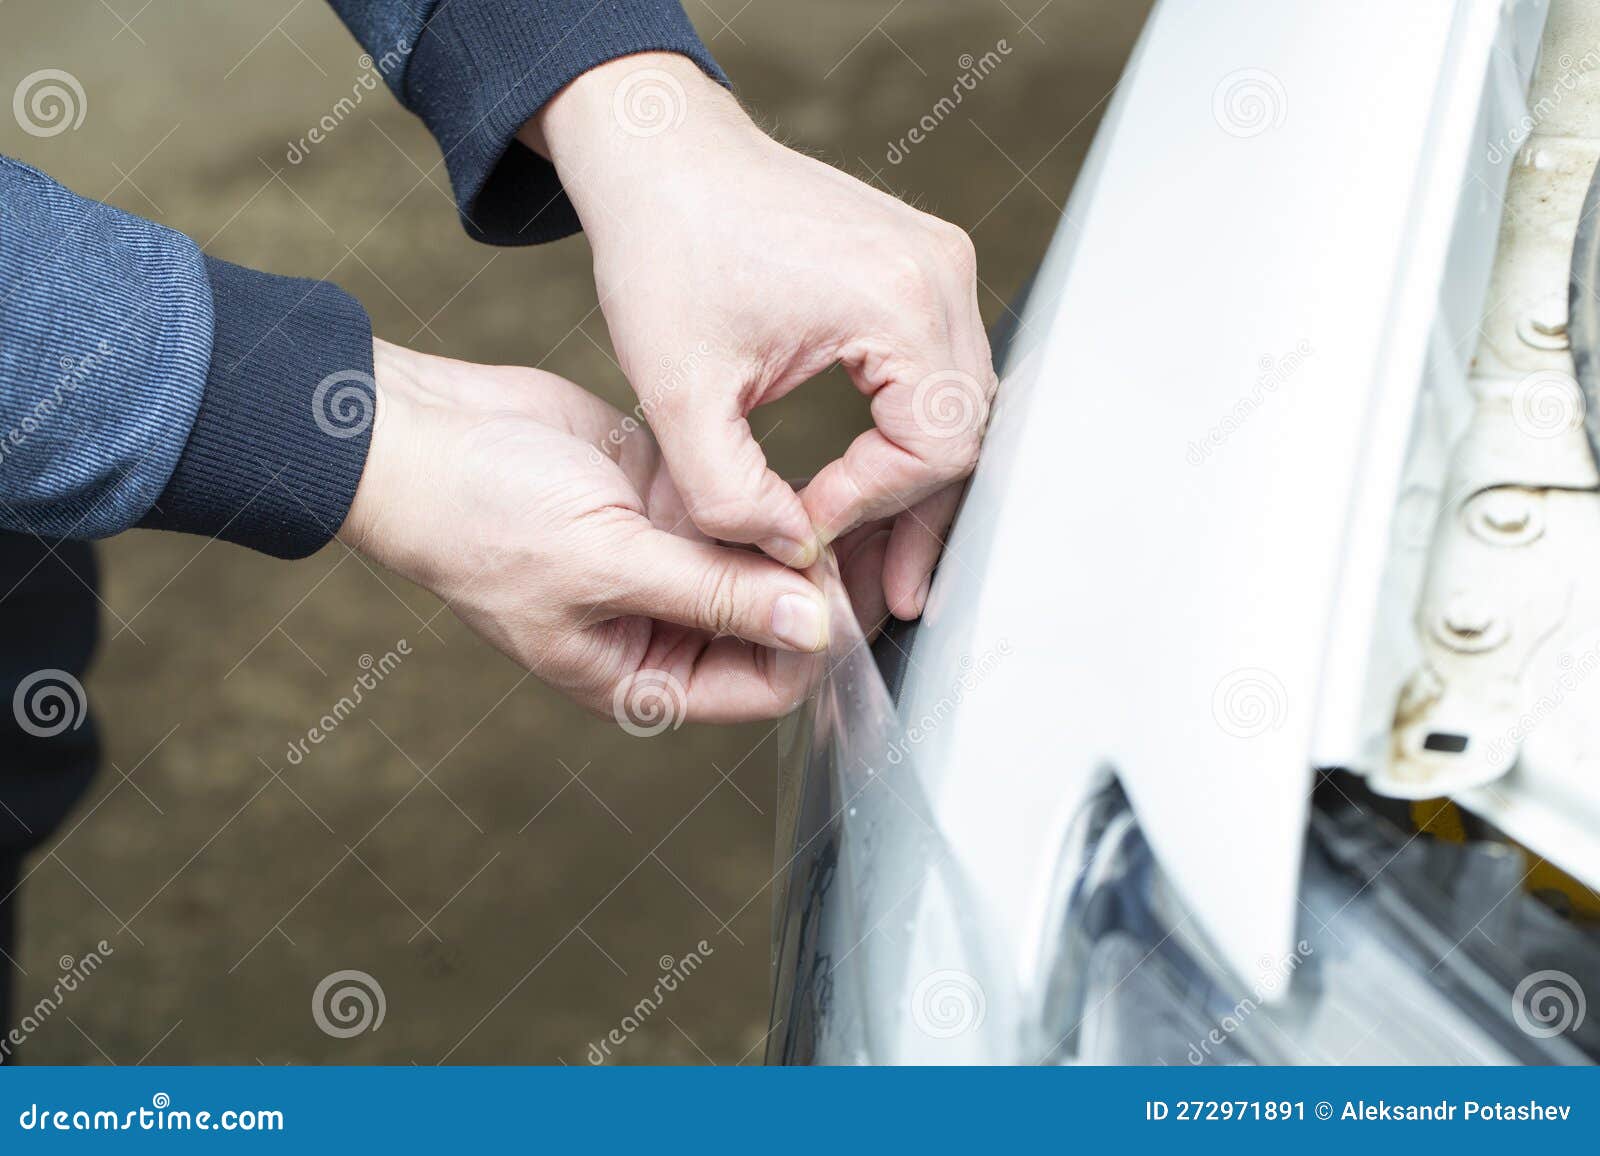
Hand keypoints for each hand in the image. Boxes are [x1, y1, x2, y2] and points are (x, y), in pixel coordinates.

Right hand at [340, 340, 887, 723]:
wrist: (427, 432)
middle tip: (843, 532)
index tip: (834, 586)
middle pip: (776, 624)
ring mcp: (670, 559)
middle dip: (813, 587)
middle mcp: (665, 624)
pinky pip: (743, 508)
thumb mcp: (604, 565)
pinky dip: (768, 493)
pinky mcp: (668, 500)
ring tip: (833, 498)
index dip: (809, 644)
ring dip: (796, 537)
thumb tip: (810, 627)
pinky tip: (794, 469)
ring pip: (765, 562)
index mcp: (642, 673)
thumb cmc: (483, 515)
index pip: (765, 687)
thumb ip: (711, 596)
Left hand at [527, 53, 996, 619]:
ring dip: (914, 485)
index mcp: (898, 300)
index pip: (936, 448)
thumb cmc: (665, 249)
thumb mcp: (679, 394)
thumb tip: (793, 555)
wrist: (659, 157)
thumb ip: (731, 497)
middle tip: (885, 593)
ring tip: (881, 563)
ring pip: (956, 410)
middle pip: (964, 434)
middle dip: (915, 518)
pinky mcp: (918, 270)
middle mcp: (940, 276)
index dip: (875, 509)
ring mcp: (938, 267)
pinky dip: (904, 437)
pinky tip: (867, 485)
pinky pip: (936, 375)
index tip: (805, 530)